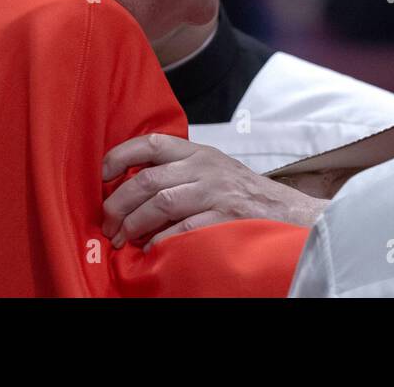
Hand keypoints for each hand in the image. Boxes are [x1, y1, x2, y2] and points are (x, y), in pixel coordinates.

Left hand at [101, 133, 326, 248]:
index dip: (121, 156)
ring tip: (123, 239)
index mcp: (200, 152)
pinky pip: (182, 229)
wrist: (291, 213)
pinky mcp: (224, 218)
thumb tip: (133, 186)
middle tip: (108, 224)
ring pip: (160, 203)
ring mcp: (216, 192)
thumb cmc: (246, 195)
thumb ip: (181, 170)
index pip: (151, 143)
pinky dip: (161, 241)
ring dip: (134, 224)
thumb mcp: (214, 170)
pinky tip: (151, 249)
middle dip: (119, 204)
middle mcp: (205, 168)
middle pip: (147, 179)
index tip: (102, 174)